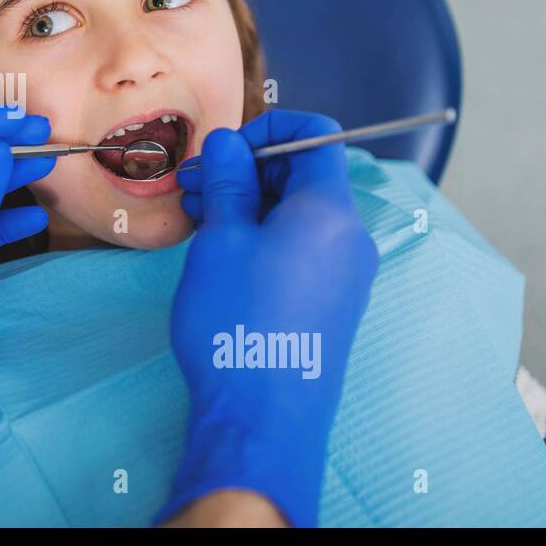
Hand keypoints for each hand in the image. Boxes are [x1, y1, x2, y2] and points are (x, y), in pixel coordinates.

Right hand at [156, 110, 378, 526]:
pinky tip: (221, 252)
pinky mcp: (332, 303)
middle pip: (305, 175)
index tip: (224, 149)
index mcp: (330, 209)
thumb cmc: (237, 321)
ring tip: (198, 218)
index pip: (317, 136)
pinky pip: (301, 248)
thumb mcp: (221, 240)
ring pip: (298, 214)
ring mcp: (345, 273)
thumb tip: (230, 143)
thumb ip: (229, 181)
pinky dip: (263, 236)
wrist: (261, 417)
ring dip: (249, 204)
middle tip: (195, 185)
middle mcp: (350, 236)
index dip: (268, 129)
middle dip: (248, 169)